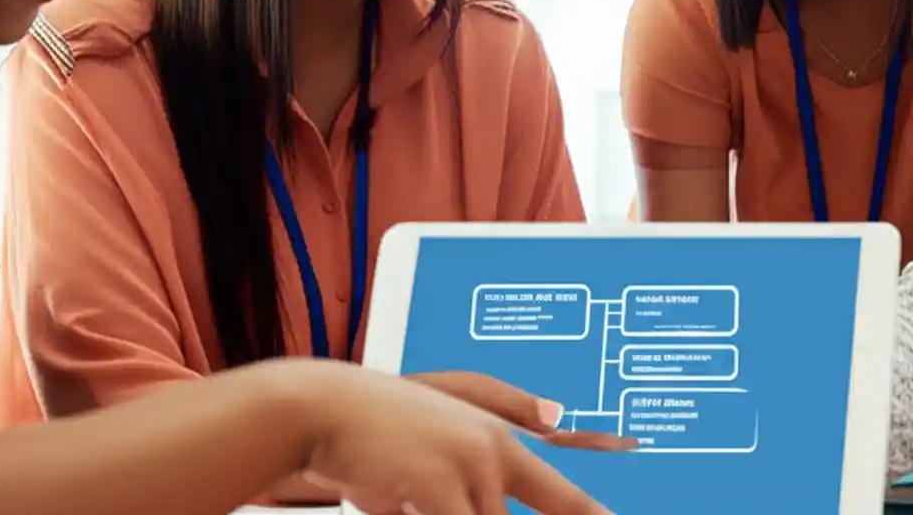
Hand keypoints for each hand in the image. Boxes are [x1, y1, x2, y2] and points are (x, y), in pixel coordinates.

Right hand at [299, 364, 613, 514]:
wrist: (320, 407)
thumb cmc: (379, 421)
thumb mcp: (444, 416)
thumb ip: (502, 415)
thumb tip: (558, 415)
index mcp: (502, 439)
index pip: (566, 495)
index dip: (592, 514)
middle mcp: (495, 450)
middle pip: (526, 513)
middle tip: (508, 506)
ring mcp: (470, 464)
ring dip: (466, 513)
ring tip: (425, 493)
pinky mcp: (438, 483)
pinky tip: (411, 504)